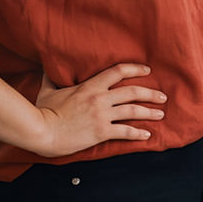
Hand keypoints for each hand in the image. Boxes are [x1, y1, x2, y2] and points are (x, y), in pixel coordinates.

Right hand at [31, 63, 165, 157]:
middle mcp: (100, 98)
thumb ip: (53, 78)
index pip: (118, 71)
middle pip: (133, 91)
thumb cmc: (42, 111)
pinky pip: (125, 131)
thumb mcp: (47, 90)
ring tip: (161, 114)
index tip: (148, 71)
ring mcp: (101, 115)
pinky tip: (147, 135)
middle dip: (151, 93)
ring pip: (133, 111)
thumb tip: (48, 67)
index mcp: (90, 86)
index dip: (135, 69)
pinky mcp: (101, 132)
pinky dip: (138, 133)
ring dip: (150, 112)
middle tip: (163, 96)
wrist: (39, 131)